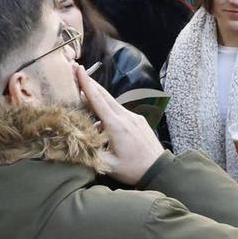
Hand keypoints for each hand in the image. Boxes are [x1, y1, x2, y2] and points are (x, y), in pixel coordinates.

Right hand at [77, 62, 164, 184]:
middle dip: (90, 83)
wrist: (160, 169)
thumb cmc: (133, 169)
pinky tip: (101, 116)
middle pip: (104, 95)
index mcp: (116, 125)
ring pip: (112, 102)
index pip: (98, 100)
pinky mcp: (139, 121)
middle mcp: (126, 116)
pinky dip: (108, 108)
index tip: (78, 69)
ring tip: (85, 91)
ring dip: (98, 95)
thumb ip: (92, 150)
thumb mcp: (108, 164)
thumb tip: (78, 138)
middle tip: (78, 70)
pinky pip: (120, 111)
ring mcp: (134, 117)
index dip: (86, 84)